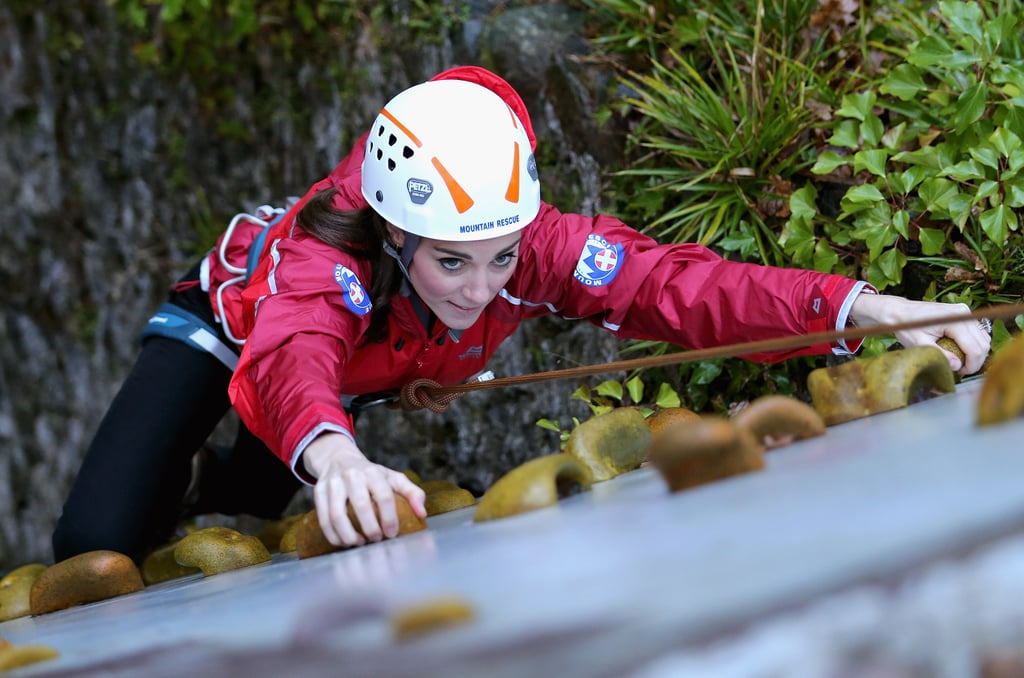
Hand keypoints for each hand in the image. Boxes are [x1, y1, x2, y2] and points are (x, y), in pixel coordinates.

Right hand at [301, 433, 426, 547]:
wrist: (338, 459)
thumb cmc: (371, 475)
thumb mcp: (392, 478)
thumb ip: (412, 493)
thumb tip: (422, 514)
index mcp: (373, 472)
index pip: (384, 495)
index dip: (389, 518)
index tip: (392, 534)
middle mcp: (352, 475)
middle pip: (361, 505)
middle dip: (370, 528)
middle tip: (377, 540)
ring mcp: (333, 483)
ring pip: (337, 514)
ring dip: (349, 535)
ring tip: (359, 544)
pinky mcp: (318, 491)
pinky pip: (323, 519)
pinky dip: (333, 536)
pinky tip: (344, 542)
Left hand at [849, 293, 991, 374]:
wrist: (900, 311)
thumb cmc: (906, 326)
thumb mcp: (919, 343)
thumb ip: (940, 354)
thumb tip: (957, 366)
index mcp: (954, 320)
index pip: (975, 348)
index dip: (972, 365)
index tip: (962, 373)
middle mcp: (963, 313)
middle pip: (983, 343)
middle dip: (975, 360)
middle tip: (960, 370)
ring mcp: (964, 311)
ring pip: (983, 337)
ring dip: (975, 352)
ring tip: (959, 361)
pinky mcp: (962, 313)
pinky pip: (976, 332)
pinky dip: (972, 343)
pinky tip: (960, 351)